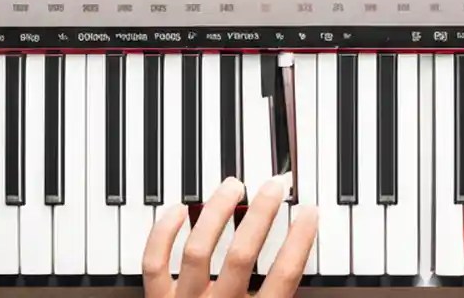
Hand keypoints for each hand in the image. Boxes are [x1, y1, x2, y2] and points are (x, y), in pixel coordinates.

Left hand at [142, 175, 317, 297]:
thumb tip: (295, 269)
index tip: (309, 212)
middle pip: (243, 255)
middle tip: (274, 187)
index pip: (283, 277)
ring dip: (216, 212)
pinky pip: (154, 264)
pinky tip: (177, 210)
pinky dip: (162, 234)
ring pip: (199, 250)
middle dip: (262, 215)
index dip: (299, 241)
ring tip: (231, 185)